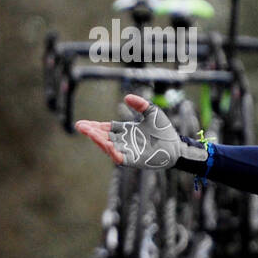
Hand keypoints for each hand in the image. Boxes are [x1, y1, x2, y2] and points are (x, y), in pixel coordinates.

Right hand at [75, 94, 204, 168]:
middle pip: (103, 137)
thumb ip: (140, 104)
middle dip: (91, 132)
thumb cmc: (164, 131)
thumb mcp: (152, 112)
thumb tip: (126, 97)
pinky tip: (107, 145)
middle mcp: (123, 141)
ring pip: (108, 147)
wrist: (176, 146)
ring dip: (99, 141)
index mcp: (125, 131)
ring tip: (90, 133)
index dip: (93, 126)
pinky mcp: (133, 160)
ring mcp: (127, 151)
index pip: (105, 128)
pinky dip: (113, 152)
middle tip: (80, 127)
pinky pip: (120, 157)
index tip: (82, 124)